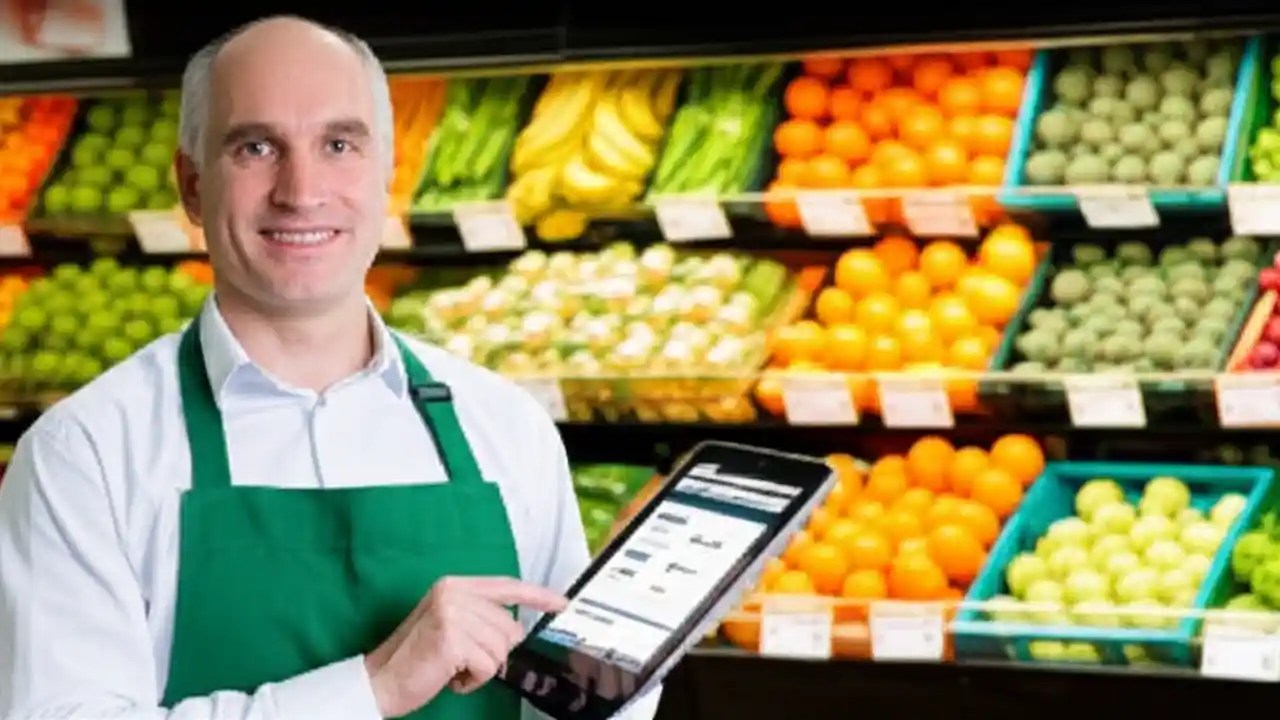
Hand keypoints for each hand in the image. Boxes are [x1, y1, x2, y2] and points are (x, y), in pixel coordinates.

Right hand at [363, 575, 566, 717]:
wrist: (381, 679)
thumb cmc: (416, 656)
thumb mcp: (450, 624)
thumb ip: (481, 617)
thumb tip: (517, 629)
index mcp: (454, 585)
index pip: (506, 586)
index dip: (537, 595)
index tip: (561, 603)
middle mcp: (454, 593)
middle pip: (509, 626)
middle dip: (494, 651)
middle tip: (463, 659)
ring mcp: (452, 614)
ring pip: (501, 648)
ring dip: (482, 668)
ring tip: (453, 667)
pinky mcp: (452, 639)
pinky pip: (488, 665)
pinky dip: (473, 680)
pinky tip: (451, 677)